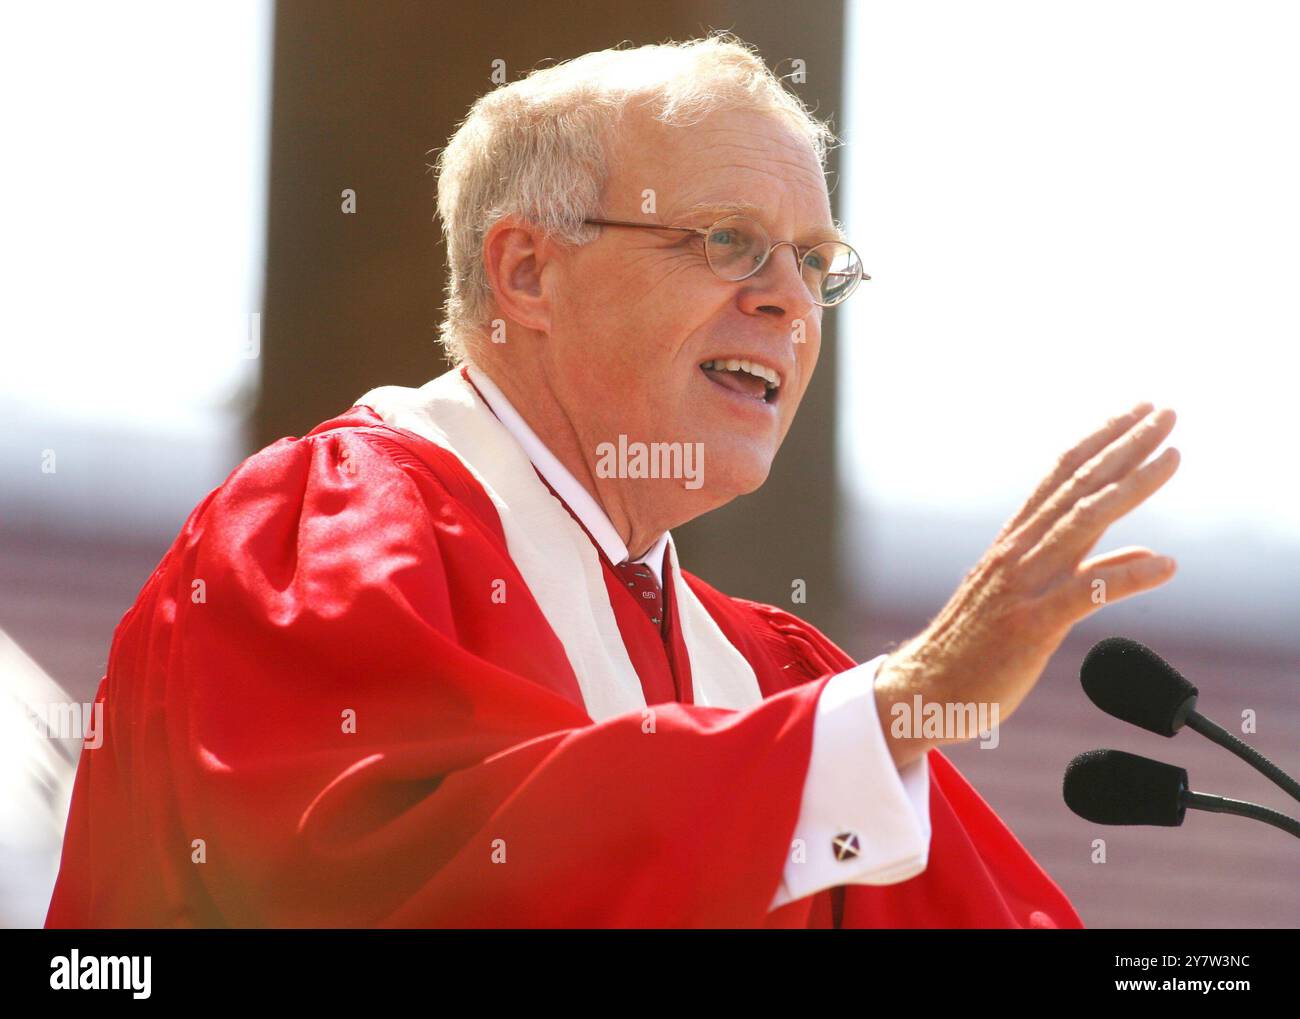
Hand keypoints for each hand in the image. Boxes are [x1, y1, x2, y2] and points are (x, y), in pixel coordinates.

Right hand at [874, 401, 1179, 767]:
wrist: (924, 692)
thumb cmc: (976, 650)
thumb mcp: (1033, 601)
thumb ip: (1087, 573)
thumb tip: (1146, 554)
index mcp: (1014, 543)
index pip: (1062, 477)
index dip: (1102, 440)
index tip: (1138, 413)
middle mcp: (1017, 554)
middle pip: (1077, 487)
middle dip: (1124, 446)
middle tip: (1163, 412)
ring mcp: (1022, 587)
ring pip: (1081, 524)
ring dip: (1130, 487)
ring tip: (1171, 457)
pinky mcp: (1030, 627)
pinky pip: (1084, 595)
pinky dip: (1127, 577)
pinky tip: (1165, 566)